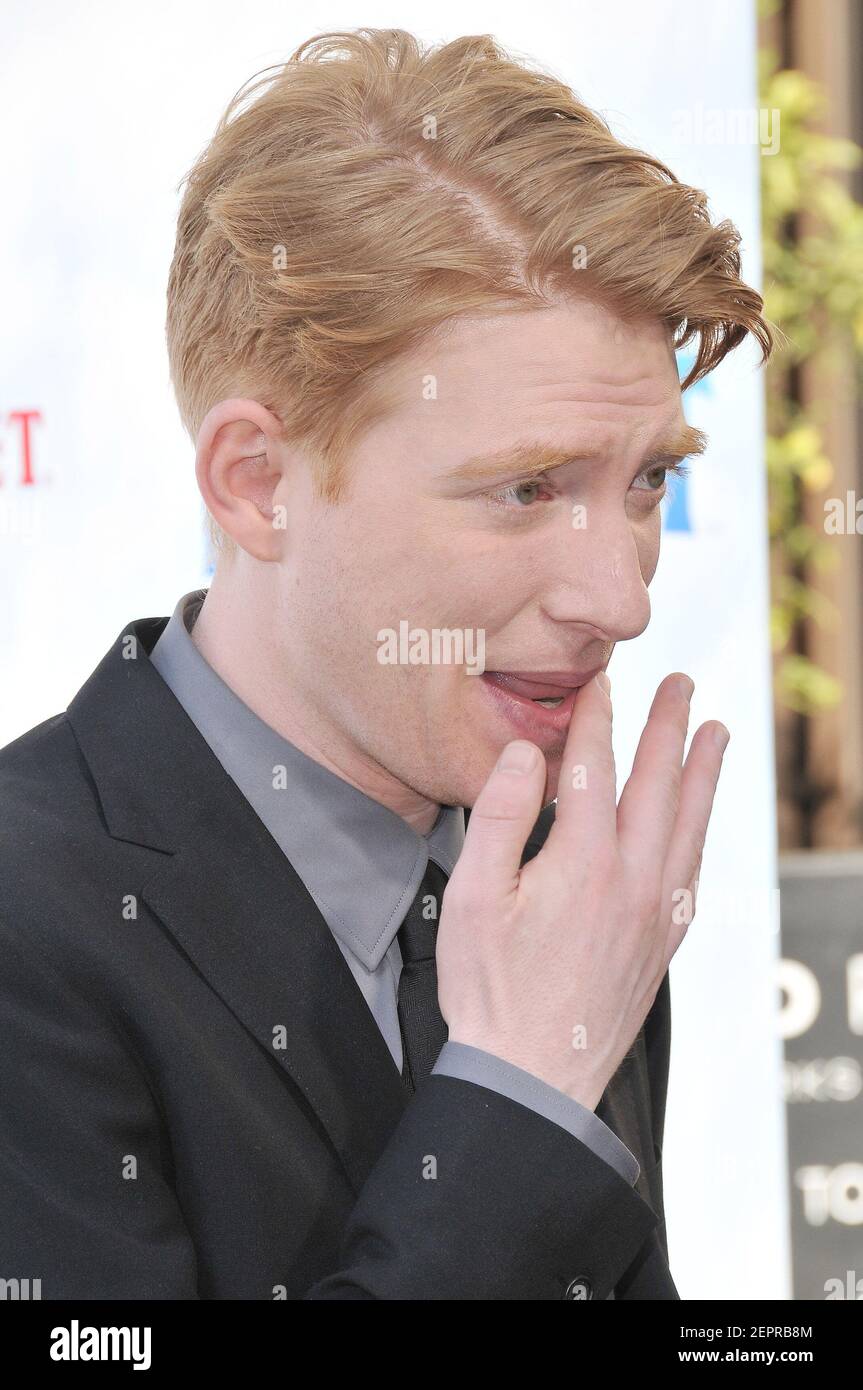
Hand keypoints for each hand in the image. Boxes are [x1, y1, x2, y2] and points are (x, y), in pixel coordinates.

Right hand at [437, 672, 728, 1107]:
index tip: (600, 682)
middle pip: (659, 784)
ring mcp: (656, 914)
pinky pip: (694, 873)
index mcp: (583, 862)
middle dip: (669, 727)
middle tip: (681, 684)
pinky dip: (702, 835)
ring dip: (704, 773)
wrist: (532, 1077)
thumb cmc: (491, 991)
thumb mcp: (472, 898)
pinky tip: (702, 824)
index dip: (596, 718)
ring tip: (717, 733)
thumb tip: (522, 754)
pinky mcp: (663, 944)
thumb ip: (497, 817)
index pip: (594, 768)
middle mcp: (633, 880)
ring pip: (690, 825)